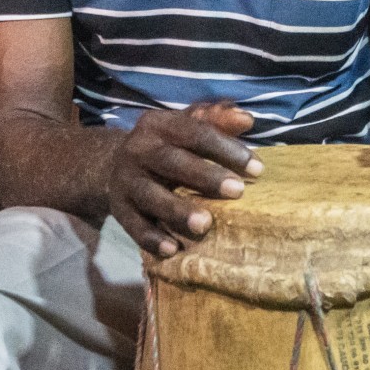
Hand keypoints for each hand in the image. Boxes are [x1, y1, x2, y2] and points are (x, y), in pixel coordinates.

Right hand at [107, 103, 261, 257]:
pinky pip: (133, 225)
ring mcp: (126, 180)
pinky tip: (173, 250)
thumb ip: (216, 119)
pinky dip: (151, 238)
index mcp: (159, 124)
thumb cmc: (165, 145)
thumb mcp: (185, 125)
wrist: (111, 165)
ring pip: (151, 195)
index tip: (258, 168)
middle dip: (205, 176)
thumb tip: (247, 120)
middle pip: (173, 162)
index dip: (226, 148)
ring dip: (177, 211)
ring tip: (205, 224)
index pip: (195, 132)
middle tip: (238, 191)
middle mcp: (138, 149)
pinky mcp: (118, 209)